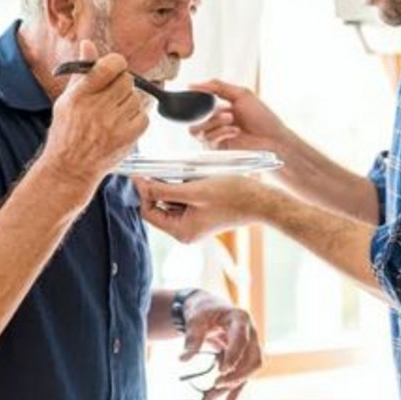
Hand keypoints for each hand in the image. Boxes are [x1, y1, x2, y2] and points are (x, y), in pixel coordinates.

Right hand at [43, 41, 148, 185]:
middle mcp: (97, 108)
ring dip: (128, 103)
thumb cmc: (67, 132)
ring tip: (113, 115)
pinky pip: (144, 117)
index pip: (110, 66)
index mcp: (80, 95)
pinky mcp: (128, 138)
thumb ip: (82, 71)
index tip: (114, 68)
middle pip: (127, 80)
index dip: (116, 64)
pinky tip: (121, 126)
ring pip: (136, 98)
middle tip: (112, 96)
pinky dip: (136, 119)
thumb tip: (88, 44)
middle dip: (122, 84)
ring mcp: (114, 124)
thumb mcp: (67, 99)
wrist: (70, 169)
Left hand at [134, 176, 277, 243]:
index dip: (142, 192)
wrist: (261, 201)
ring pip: (171, 201)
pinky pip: (184, 200)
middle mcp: (185, 231)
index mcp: (181, 231)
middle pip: (158, 207)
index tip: (140, 172)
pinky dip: (183, 187)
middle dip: (158, 187)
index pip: (148, 212)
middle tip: (161, 168)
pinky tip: (194, 178)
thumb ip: (163, 190)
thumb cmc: (232, 196)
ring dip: (173, 185)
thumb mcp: (194, 190)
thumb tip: (139, 185)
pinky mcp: (201, 214)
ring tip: (186, 174)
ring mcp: (193, 223)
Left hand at [180, 291, 261, 399]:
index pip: (242, 340)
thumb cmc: (202, 310)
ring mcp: (249, 346)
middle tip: (216, 385)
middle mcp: (250, 333)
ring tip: (210, 399)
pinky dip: (235, 390)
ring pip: (247, 371)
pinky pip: (242, 375)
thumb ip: (192, 337)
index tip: (221, 371)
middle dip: (236, 375)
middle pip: (251, 359)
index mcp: (240, 319)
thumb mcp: (195, 319)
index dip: (234, 356)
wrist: (206, 309)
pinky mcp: (242, 357)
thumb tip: (184, 358)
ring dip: (232, 386)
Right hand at [188, 80, 289, 152]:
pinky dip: (221, 132)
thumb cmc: (262, 117)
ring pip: (197, 130)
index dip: (193, 98)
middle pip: (192, 118)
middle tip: (224, 110)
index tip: (192, 92)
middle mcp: (216, 121)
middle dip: (206, 112)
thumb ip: (218, 87)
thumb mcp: (241, 94)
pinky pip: (208, 139)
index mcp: (220, 107)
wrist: (273, 138)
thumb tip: (194, 84)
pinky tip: (235, 131)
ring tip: (231, 119)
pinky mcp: (219, 149)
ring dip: (214, 122)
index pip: (197, 102)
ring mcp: (216, 135)